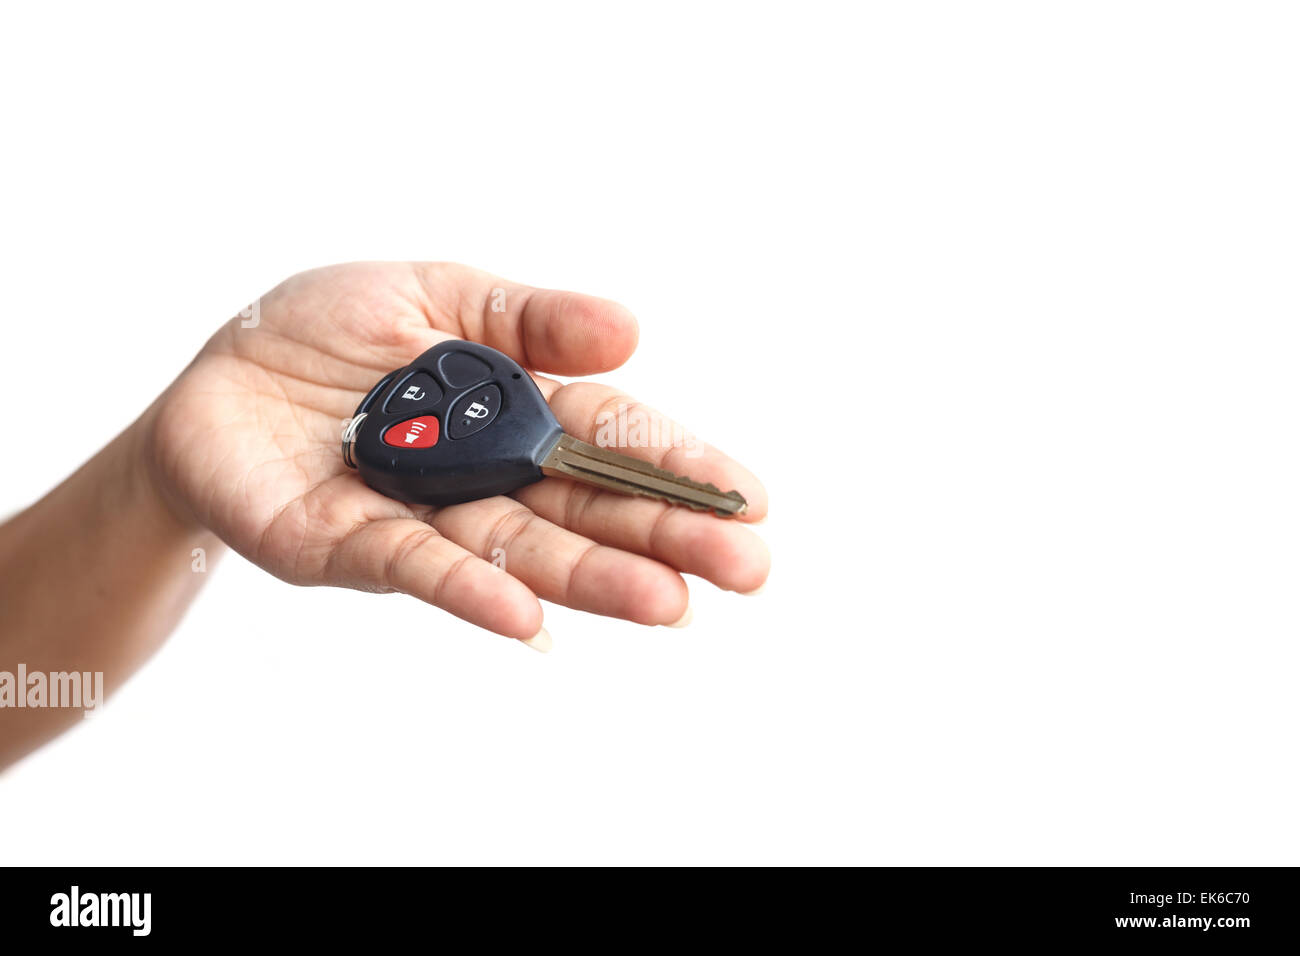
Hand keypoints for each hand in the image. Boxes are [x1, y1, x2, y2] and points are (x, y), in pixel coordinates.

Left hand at [145, 263, 768, 645]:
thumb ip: (527, 316)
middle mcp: (488, 474)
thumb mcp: (434, 291)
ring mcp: (427, 518)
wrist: (215, 376)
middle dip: (667, 538)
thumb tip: (631, 326)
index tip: (750, 501)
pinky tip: (528, 616)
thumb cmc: (325, 331)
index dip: (679, 468)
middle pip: (587, 509)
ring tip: (671, 604)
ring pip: (523, 551)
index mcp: (516, 407)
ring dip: (595, 580)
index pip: (613, 438)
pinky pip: (417, 568)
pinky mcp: (351, 548)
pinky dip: (473, 591)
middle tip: (748, 568)